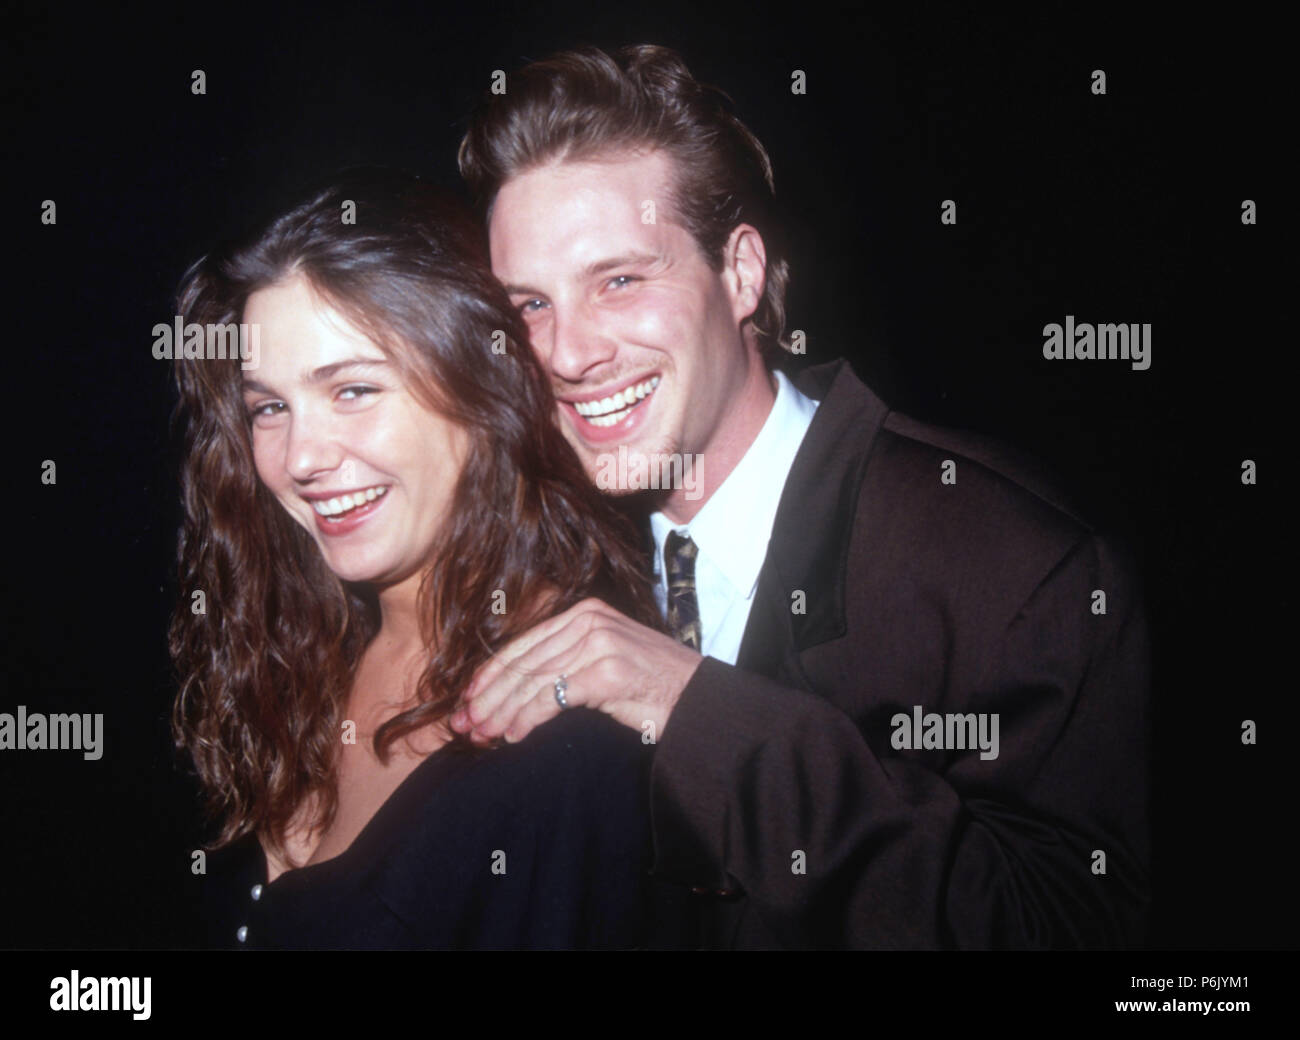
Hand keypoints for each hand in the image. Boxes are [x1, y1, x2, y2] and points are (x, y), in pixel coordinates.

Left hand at [450, 598, 702, 744]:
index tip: (466, 698)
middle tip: (464, 723)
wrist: (697, 699)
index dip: (491, 673)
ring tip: (482, 734)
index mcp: (586, 611)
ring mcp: (599, 643)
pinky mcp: (607, 672)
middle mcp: (590, 620)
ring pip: (533, 681)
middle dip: (488, 696)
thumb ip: (566, 661)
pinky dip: (527, 719)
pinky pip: (553, 698)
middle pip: (524, 662)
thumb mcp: (604, 659)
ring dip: (501, 712)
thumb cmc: (650, 685)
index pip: (526, 643)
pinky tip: (513, 735)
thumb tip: (515, 688)